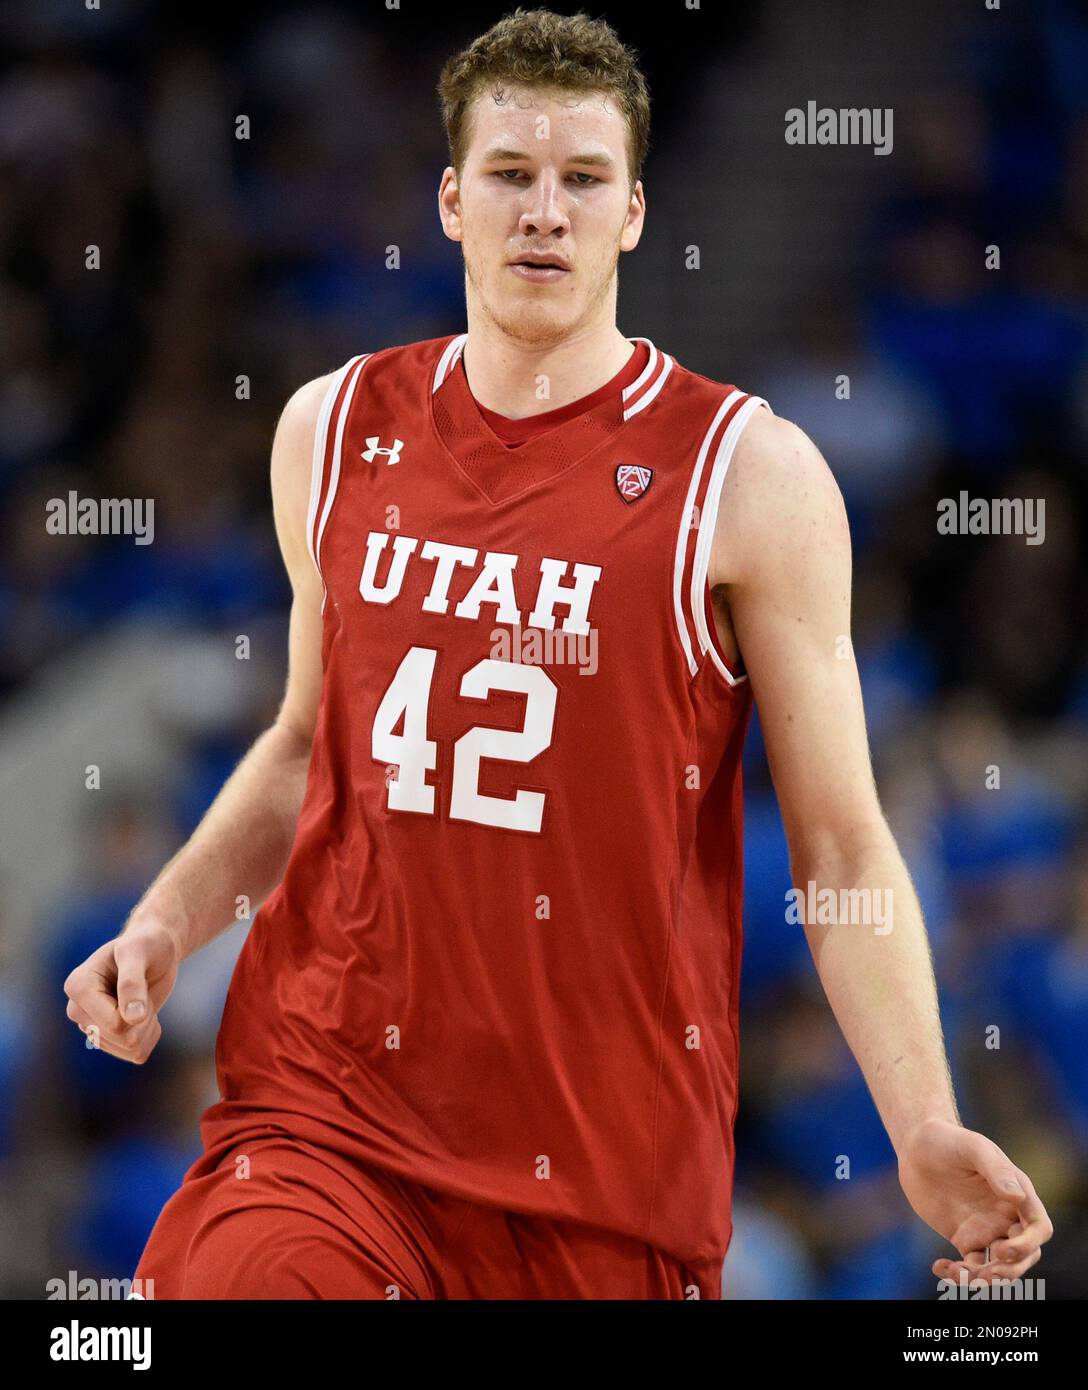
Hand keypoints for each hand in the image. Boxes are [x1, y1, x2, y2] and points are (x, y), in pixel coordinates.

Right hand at [63, 918, 180, 1064]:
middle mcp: (77, 1011)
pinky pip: (137, 1055)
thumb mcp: (138, 953)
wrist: (154, 950)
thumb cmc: (145, 944)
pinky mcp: (108, 1039)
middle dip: (144, 1017)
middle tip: (144, 991)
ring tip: (142, 1001)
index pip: (113, 1024)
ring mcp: (91, 1028)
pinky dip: (150, 1036)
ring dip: (148, 1026)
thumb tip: (132, 1019)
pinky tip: (144, 1015)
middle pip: (122, 1039)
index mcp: (77, 987)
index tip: (139, 980)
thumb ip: (132, 983)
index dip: (139, 1009)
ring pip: (131, 1050)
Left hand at [898, 1117, 1052, 1284]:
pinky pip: (971, 1266)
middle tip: (984, 1271)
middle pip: (1025, 1255)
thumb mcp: (973, 1147)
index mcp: (1018, 1194)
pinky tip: (939, 1267)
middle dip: (1010, 1270)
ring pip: (1000, 1266)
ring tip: (958, 1273)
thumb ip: (996, 1169)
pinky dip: (959, 1274)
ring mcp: (987, 1229)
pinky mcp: (965, 1238)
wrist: (916, 1147)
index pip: (1039, 1229)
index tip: (1002, 1249)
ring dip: (986, 1278)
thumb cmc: (948, 1140)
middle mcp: (1007, 1216)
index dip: (1028, 1245)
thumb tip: (1018, 1196)